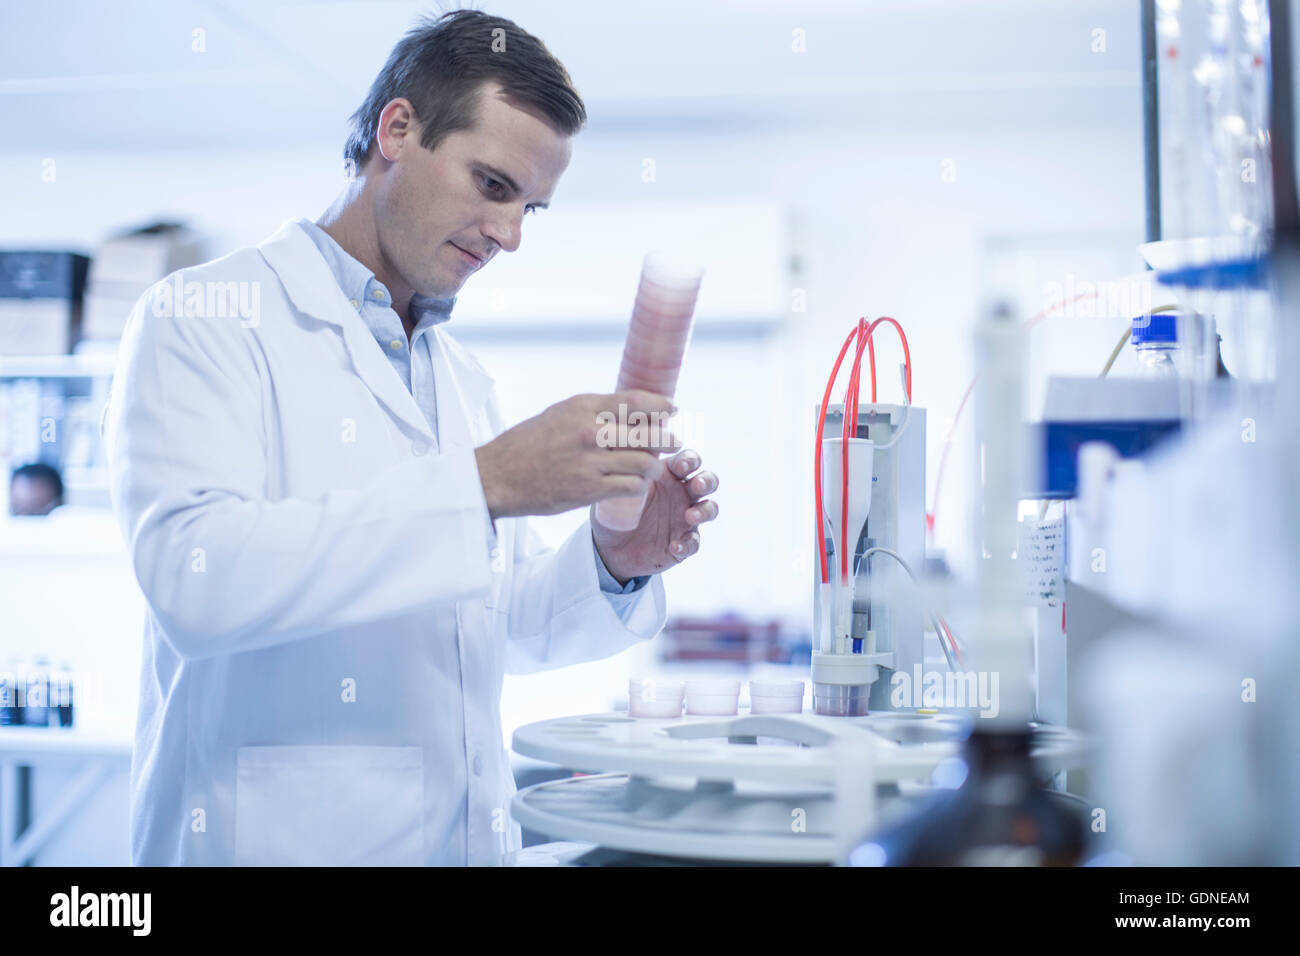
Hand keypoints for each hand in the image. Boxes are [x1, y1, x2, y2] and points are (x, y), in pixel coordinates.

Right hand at [474, 390, 679, 519]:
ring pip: (645, 463)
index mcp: (582, 406)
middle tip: (674, 442)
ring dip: (656, 467)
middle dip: (667, 439)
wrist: (498, 476)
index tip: (672, 410)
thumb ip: (592, 411)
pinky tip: (637, 485)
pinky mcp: (589, 489)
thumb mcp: (559, 414)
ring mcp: (590, 462)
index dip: (661, 406)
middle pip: (648, 432)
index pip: (636, 401)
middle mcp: (590, 431)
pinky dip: (640, 486)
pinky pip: (631, 487)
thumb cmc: (527, 444)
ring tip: (655, 468)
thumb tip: (629, 410)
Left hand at [590, 448, 718, 581]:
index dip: (690, 460)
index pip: (687, 461)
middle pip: (707, 481)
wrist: (610, 547)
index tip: (682, 466)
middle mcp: (681, 494)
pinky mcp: (683, 543)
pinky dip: (687, 544)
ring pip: (709, 509)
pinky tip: (675, 546)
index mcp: (668, 476)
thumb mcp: (615, 488)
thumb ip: (621, 470)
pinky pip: (694, 542)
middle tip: (696, 485)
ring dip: (705, 510)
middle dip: (706, 481)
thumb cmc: (615, 510)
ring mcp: (685, 519)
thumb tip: (616, 443)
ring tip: (691, 516)